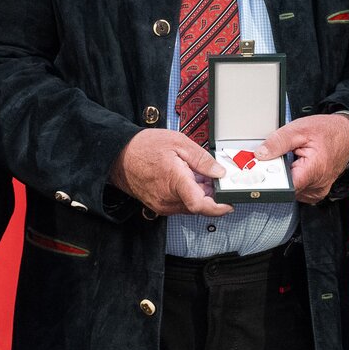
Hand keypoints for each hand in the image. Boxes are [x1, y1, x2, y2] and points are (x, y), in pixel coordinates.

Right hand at [110, 130, 232, 217]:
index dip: (219, 208)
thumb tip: (218, 171)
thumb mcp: (178, 142)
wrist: (119, 155)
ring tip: (197, 175)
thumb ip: (201, 159)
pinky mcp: (158, 206)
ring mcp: (161, 205)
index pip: (200, 205)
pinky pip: (179, 205)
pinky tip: (186, 180)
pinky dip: (188, 196)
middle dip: (211, 195)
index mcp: (175, 182)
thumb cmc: (144, 147)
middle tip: (213, 179)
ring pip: (189, 206)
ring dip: (199, 195)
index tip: (229, 203)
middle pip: (198, 206)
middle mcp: (167, 199)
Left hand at [260, 113, 348, 204]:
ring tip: (293, 160)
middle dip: (277, 174)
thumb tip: (261, 154)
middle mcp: (317, 186)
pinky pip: (297, 190)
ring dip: (285, 176)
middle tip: (280, 158)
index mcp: (315, 170)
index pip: (285, 186)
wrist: (348, 135)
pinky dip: (293, 179)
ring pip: (290, 189)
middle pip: (285, 187)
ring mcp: (317, 191)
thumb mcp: (300, 129)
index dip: (270, 178)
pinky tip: (297, 166)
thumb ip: (278, 142)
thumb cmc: (328, 132)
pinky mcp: (316, 192)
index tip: (262, 169)